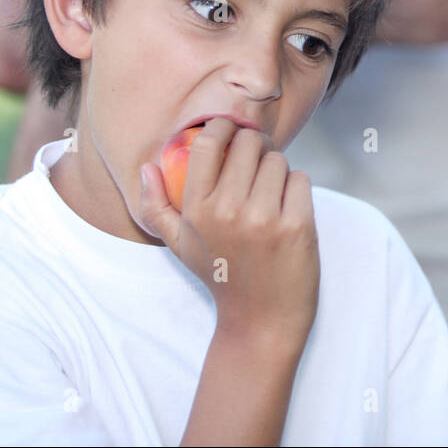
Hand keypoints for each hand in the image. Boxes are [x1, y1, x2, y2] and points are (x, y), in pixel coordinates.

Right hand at [136, 117, 319, 349]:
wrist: (261, 320)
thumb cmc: (220, 276)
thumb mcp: (179, 246)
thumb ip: (155, 207)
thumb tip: (147, 168)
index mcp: (196, 211)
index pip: (208, 143)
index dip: (223, 127)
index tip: (232, 132)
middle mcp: (227, 211)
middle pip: (249, 143)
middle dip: (256, 147)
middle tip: (258, 163)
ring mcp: (263, 218)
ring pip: (278, 160)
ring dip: (278, 171)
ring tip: (271, 196)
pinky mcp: (296, 225)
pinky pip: (300, 179)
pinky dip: (297, 189)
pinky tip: (288, 210)